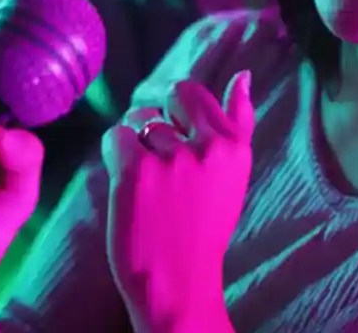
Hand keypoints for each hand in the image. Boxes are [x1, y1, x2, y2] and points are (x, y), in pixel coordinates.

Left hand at [102, 70, 253, 331]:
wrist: (179, 281)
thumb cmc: (204, 227)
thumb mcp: (233, 174)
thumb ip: (239, 123)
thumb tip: (243, 75)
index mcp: (232, 146)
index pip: (193, 93)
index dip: (175, 110)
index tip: (173, 135)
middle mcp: (207, 146)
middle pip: (168, 96)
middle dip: (155, 115)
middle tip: (154, 153)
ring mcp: (171, 158)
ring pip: (138, 119)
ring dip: (135, 142)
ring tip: (146, 180)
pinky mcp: (136, 171)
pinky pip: (116, 137)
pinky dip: (115, 155)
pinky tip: (126, 182)